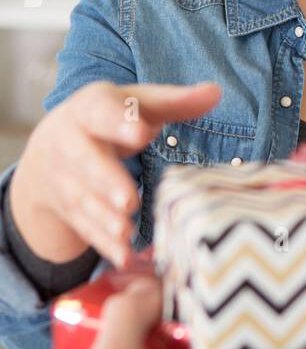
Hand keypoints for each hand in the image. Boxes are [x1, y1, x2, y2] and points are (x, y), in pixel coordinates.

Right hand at [11, 80, 222, 269]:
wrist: (47, 151)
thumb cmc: (108, 121)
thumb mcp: (135, 104)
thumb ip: (174, 101)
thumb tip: (215, 92)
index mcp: (89, 109)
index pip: (101, 111)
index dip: (120, 122)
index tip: (141, 133)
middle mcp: (69, 142)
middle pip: (86, 161)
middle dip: (106, 180)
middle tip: (128, 200)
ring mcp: (64, 179)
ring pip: (83, 199)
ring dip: (105, 218)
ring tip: (127, 231)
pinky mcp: (67, 208)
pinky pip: (83, 227)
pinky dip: (103, 243)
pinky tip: (123, 256)